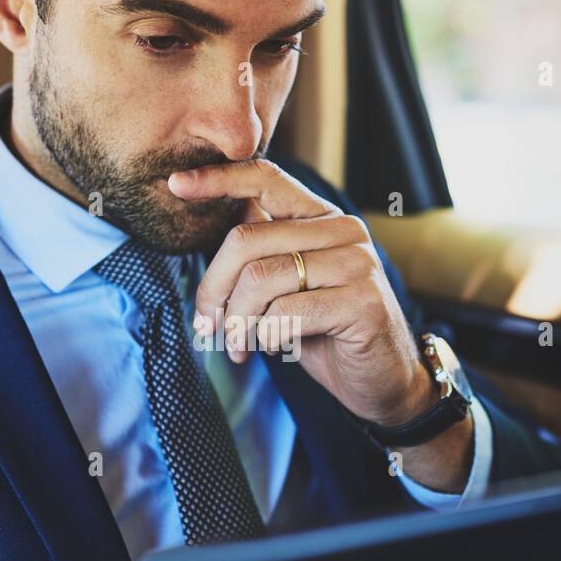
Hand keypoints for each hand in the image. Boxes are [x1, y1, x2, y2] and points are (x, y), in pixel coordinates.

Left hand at [169, 159, 473, 489]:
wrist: (384, 382)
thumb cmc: (327, 334)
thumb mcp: (289, 287)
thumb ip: (262, 252)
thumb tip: (209, 224)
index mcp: (323, 218)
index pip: (266, 178)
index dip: (218, 178)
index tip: (176, 184)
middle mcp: (344, 231)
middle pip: (246, 239)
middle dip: (213, 288)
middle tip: (207, 326)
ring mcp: (356, 264)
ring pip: (259, 279)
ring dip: (237, 322)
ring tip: (239, 346)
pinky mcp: (361, 302)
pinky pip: (284, 313)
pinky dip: (264, 337)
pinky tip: (273, 350)